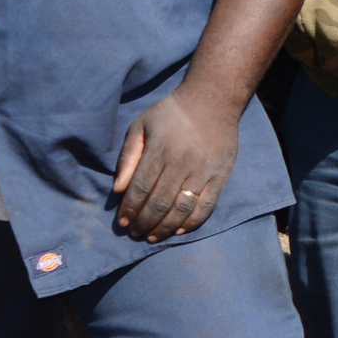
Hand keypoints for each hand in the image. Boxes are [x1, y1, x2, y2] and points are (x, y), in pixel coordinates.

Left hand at [111, 87, 241, 240]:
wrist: (212, 100)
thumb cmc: (170, 114)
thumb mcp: (141, 125)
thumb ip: (128, 157)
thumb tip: (118, 189)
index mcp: (159, 150)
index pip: (140, 188)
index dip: (130, 209)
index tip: (122, 223)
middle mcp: (181, 163)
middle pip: (159, 203)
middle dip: (144, 223)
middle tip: (135, 234)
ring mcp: (203, 171)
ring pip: (181, 209)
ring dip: (165, 228)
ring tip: (152, 237)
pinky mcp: (220, 177)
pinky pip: (206, 207)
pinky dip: (192, 223)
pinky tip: (178, 230)